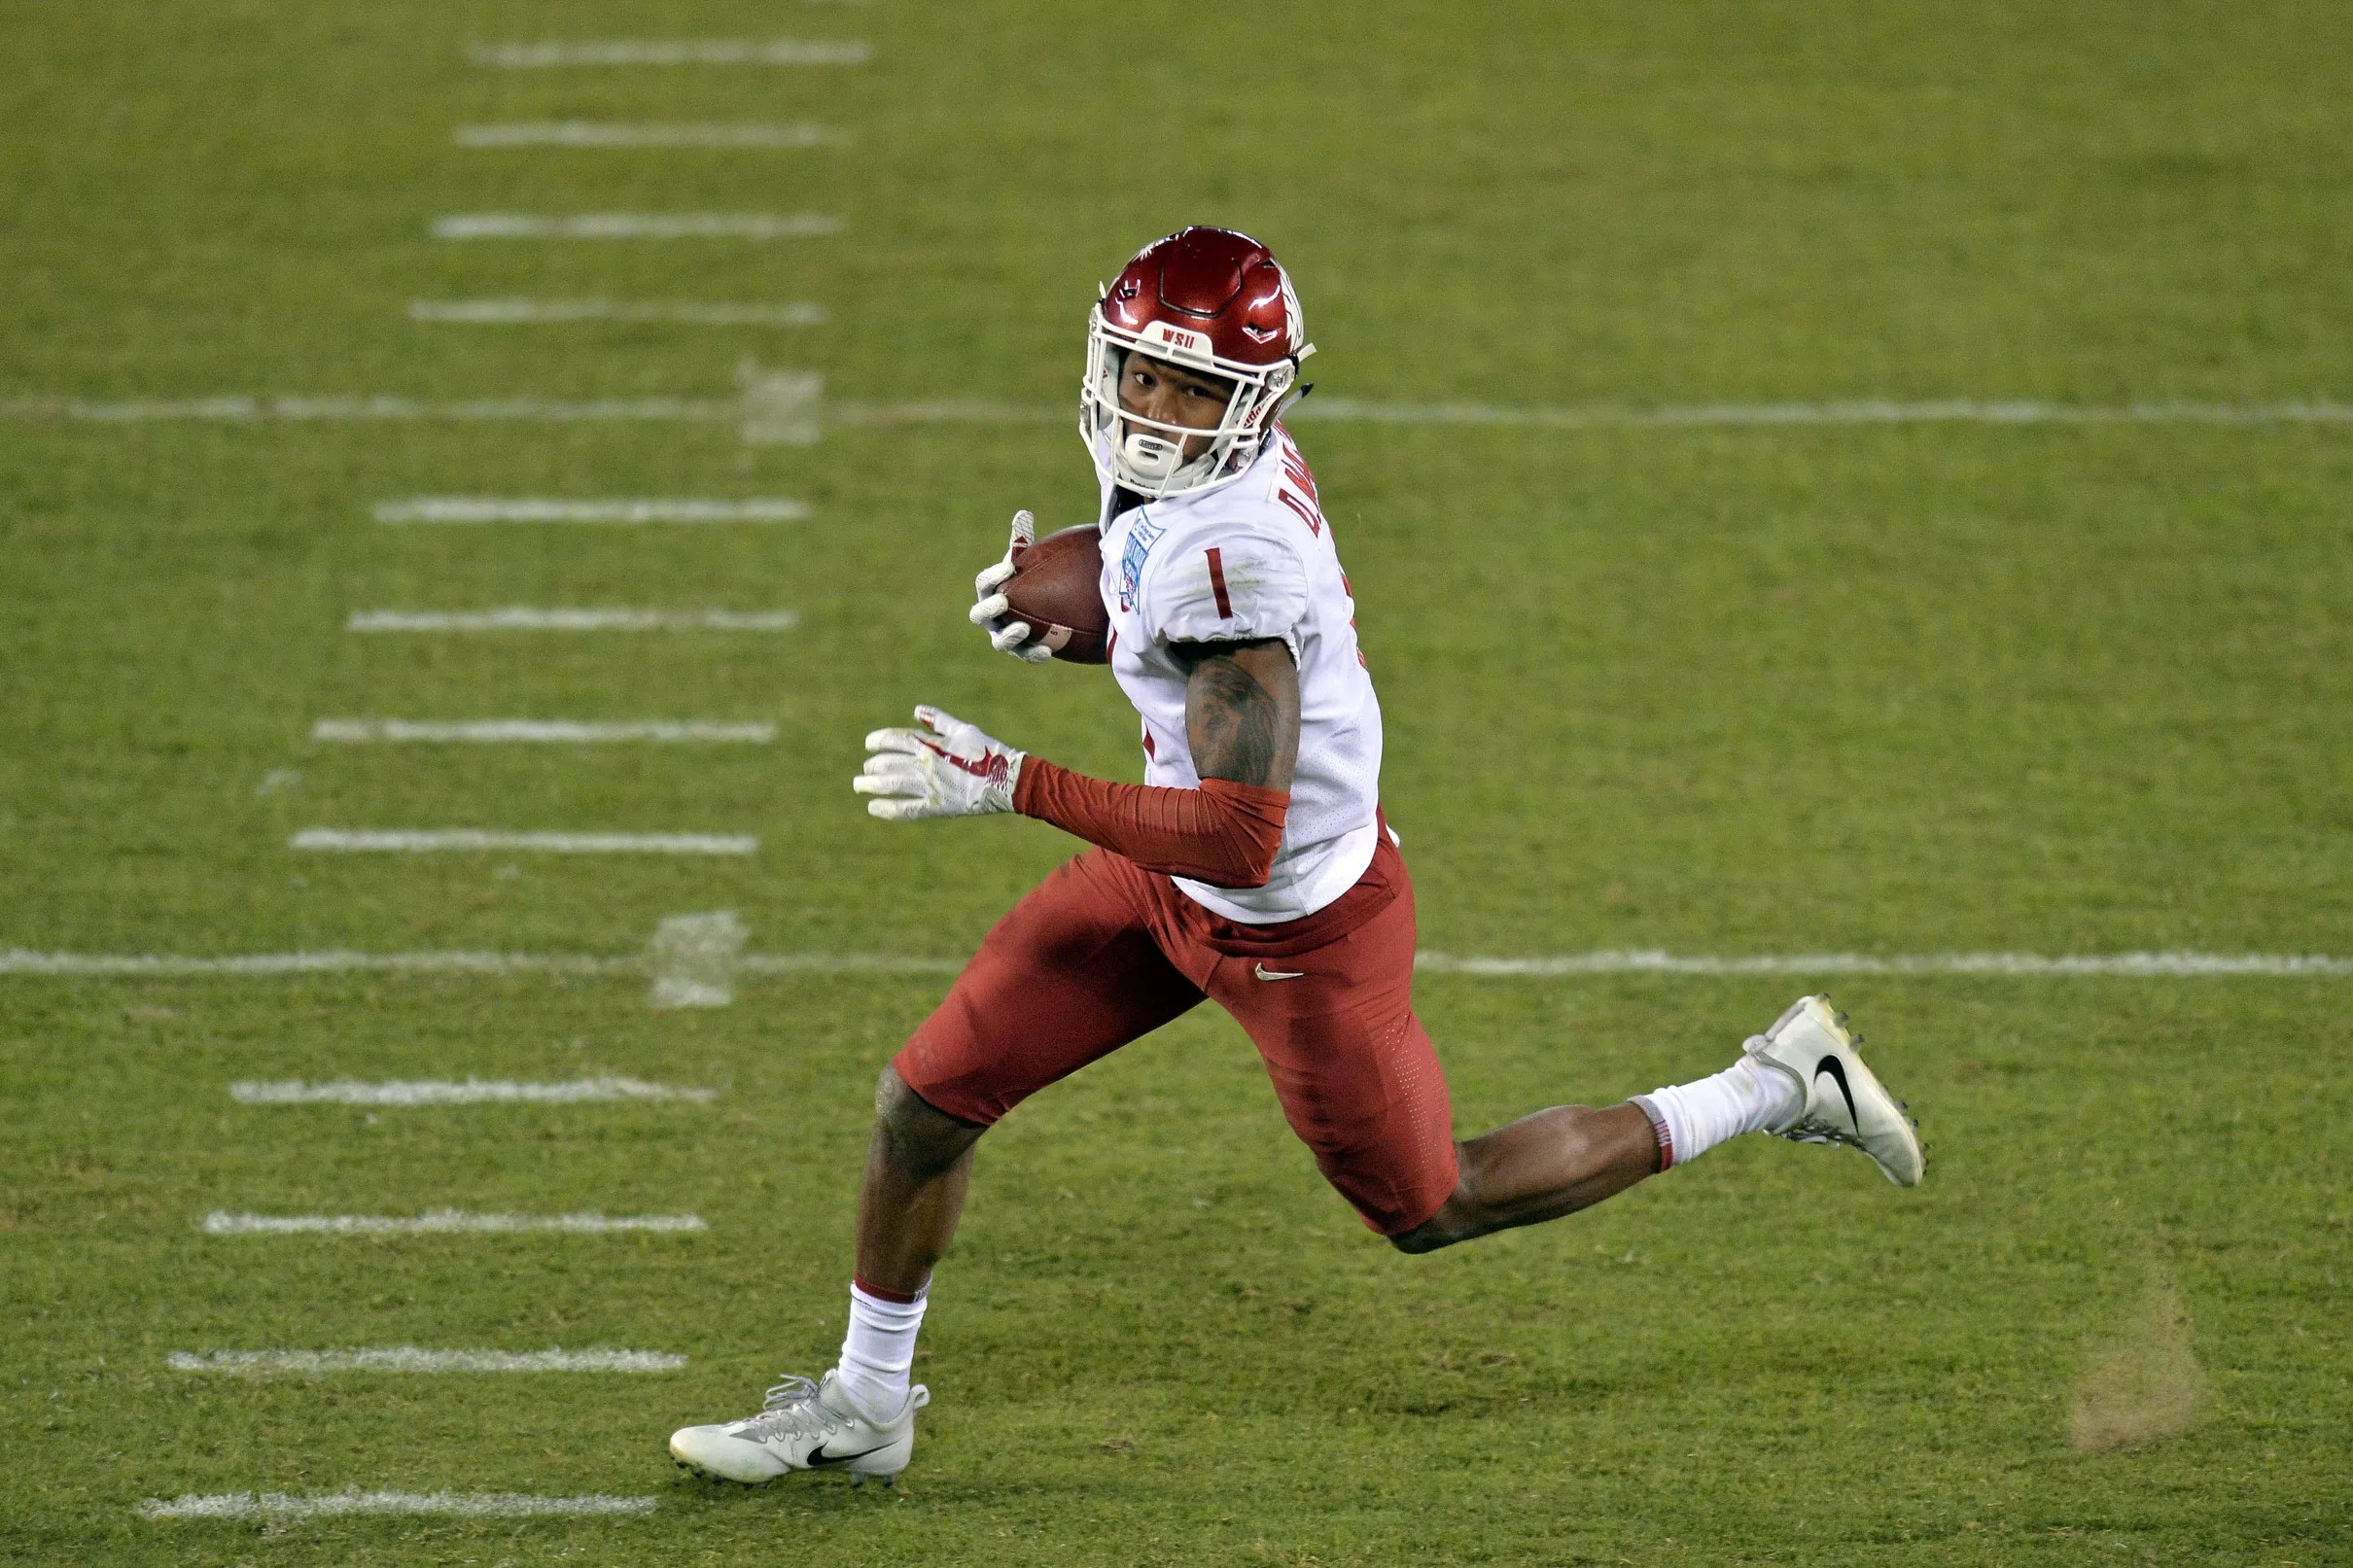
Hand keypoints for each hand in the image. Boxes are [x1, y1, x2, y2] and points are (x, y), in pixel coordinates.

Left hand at [854, 706, 1024, 819]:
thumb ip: (938, 720)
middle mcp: (925, 764)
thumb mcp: (963, 730)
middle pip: (888, 763)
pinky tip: (873, 808)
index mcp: (931, 743)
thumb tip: (917, 711)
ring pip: (891, 785)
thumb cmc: (988, 751)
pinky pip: (906, 809)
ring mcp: (929, 786)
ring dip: (871, 785)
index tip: (869, 744)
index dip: (877, 740)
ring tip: (859, 786)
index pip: (894, 739)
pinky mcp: (936, 806)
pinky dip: (887, 809)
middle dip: (873, 766)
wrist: (1007, 780)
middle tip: (867, 770)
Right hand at [969, 509, 1052, 663]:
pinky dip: (1033, 654)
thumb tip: (1023, 514)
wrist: (1040, 608)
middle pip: (980, 615)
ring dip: (1009, 636)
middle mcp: (990, 616)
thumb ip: (1023, 542)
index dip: (993, 576)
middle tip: (1004, 602)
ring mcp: (1003, 635)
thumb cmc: (1029, 581)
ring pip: (999, 641)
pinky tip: (1048, 652)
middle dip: (990, 609)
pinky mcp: (1020, 651)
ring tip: (1024, 629)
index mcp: (989, 592)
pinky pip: (1024, 655)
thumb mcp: (1027, 562)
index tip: (1009, 566)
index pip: (983, 583)